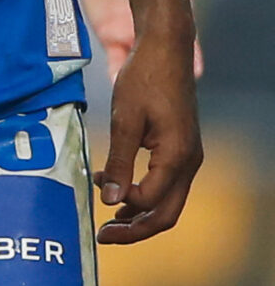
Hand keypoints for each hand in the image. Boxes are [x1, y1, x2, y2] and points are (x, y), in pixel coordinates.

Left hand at [73, 0, 238, 79]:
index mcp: (179, 14)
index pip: (190, 42)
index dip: (193, 56)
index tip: (196, 69)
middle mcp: (158, 30)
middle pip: (167, 61)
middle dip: (169, 78)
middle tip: (170, 94)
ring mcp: (133, 35)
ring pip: (141, 66)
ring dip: (141, 80)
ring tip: (141, 96)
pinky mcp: (109, 34)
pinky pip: (115, 58)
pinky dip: (117, 71)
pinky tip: (117, 83)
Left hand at [95, 22, 200, 243]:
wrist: (165, 49)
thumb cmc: (144, 78)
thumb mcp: (125, 118)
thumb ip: (118, 160)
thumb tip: (109, 199)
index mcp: (177, 156)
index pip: (152, 201)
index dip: (124, 206)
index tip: (96, 194)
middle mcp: (188, 162)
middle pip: (166, 213)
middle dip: (135, 229)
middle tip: (103, 236)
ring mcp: (186, 157)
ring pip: (167, 201)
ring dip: (138, 213)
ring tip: (106, 220)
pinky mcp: (178, 149)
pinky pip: (164, 183)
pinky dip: (141, 193)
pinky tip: (114, 189)